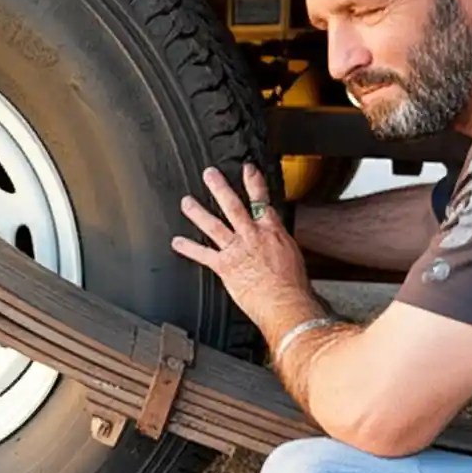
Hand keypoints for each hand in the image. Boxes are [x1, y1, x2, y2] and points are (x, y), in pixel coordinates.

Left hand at [171, 164, 313, 327]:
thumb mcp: (293, 257)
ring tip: (187, 202)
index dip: (254, 183)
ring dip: (198, 212)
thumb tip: (279, 249)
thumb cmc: (293, 286)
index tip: (247, 169)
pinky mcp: (225, 266)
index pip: (262, 201)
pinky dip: (188, 248)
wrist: (286, 303)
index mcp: (273, 232)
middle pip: (233, 206)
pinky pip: (203, 255)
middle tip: (209, 175)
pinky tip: (178, 242)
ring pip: (214, 225)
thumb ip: (280, 247)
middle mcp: (253, 236)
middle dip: (220, 188)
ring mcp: (237, 249)